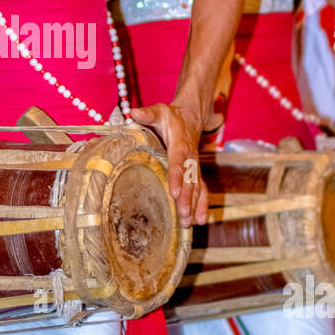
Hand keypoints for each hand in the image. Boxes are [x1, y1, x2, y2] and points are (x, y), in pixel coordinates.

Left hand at [130, 101, 205, 226]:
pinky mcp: (196, 172)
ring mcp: (195, 166)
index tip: (173, 193)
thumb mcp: (160, 111)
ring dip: (194, 206)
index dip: (176, 178)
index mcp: (180, 144)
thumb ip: (148, 113)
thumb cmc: (171, 116)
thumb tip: (133, 112)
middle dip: (187, 199)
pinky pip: (201, 189)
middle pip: (189, 181)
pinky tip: (200, 220)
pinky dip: (202, 205)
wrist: (191, 116)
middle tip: (183, 215)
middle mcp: (190, 157)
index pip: (177, 163)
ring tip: (188, 223)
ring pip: (196, 188)